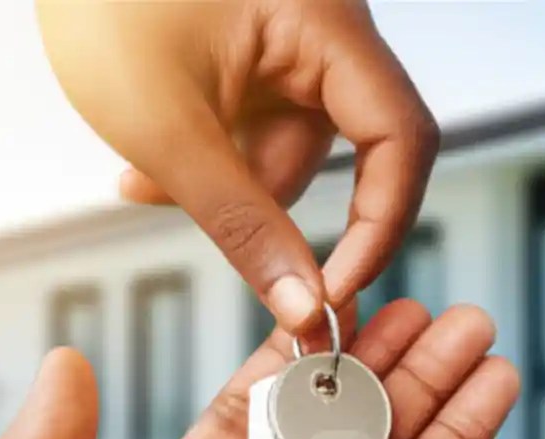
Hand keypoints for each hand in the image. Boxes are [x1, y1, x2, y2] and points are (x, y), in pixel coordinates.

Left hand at [36, 0, 439, 333]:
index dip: (380, 225)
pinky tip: (149, 166)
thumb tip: (303, 305)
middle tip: (238, 264)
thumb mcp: (166, 127)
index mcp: (326, 22)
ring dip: (229, 187)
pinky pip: (260, 131)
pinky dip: (214, 161)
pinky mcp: (257, 57)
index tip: (334, 293)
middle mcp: (324, 30)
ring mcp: (290, 43)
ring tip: (143, 180)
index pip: (401, 137)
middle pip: (349, 152)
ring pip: (292, 149)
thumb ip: (240, 222)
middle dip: (274, 205)